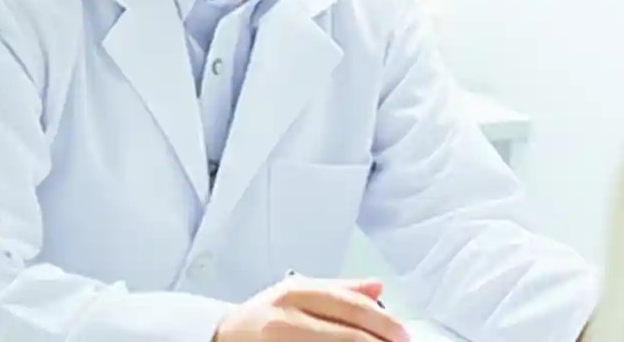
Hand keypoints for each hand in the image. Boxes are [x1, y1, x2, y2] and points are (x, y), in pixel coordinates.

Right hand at [214, 276, 409, 341]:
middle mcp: (286, 319)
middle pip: (347, 335)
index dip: (383, 323)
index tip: (403, 335)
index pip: (351, 306)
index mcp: (296, 293)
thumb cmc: (262, 318)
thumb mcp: (297, 293)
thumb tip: (377, 287)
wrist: (220, 337)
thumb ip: (339, 290)